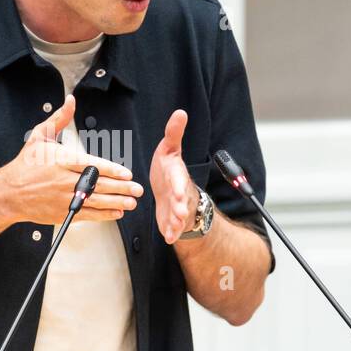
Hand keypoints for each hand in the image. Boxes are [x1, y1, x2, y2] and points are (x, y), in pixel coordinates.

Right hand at [0, 94, 142, 224]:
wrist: (8, 193)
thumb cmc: (25, 165)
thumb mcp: (39, 137)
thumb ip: (59, 119)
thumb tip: (70, 101)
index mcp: (61, 160)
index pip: (90, 165)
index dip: (110, 170)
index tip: (126, 173)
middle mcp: (63, 180)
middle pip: (96, 184)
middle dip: (120, 187)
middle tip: (136, 188)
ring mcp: (63, 198)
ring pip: (94, 201)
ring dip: (115, 202)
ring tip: (131, 201)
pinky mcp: (62, 212)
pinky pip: (86, 214)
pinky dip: (103, 214)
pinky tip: (116, 212)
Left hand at [149, 109, 198, 243]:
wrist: (171, 189)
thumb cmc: (168, 167)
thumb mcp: (169, 148)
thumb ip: (174, 133)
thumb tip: (180, 112)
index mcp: (176, 174)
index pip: (179, 179)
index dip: (179, 185)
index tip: (179, 191)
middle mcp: (180, 191)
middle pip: (182, 200)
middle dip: (182, 207)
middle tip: (181, 213)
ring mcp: (177, 206)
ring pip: (179, 216)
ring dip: (177, 222)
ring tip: (174, 228)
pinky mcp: (171, 218)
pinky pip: (173, 227)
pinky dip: (171, 233)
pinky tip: (168, 238)